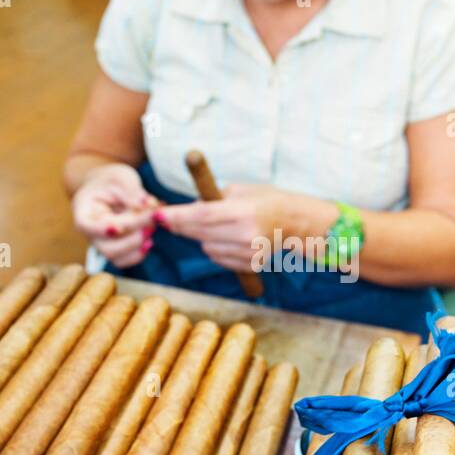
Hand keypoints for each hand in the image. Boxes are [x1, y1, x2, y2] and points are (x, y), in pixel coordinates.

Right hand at [72, 162, 162, 267]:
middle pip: (106, 246)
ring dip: (137, 245)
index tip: (119, 227)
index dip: (103, 229)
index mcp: (83, 212)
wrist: (110, 188)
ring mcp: (103, 243)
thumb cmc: (111, 181)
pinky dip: (139, 253)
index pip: (87, 226)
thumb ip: (132, 191)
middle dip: (132, 236)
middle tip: (152, 218)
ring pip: (117, 257)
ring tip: (152, 227)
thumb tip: (148, 205)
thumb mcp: (120, 177)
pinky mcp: (116, 249)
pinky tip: (150, 240)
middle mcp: (90, 232)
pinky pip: (125, 260)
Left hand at [159, 184, 306, 273]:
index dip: (177, 216)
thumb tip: (184, 211)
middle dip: (180, 226)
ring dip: (201, 237)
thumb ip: (212, 199)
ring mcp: (249, 253)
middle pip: (200, 233)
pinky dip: (214, 248)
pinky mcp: (251, 265)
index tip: (158, 215)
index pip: (202, 215)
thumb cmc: (266, 200)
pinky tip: (226, 239)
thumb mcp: (240, 190)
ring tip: (215, 226)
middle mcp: (246, 234)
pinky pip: (218, 258)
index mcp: (244, 211)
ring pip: (206, 247)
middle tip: (167, 219)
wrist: (296, 223)